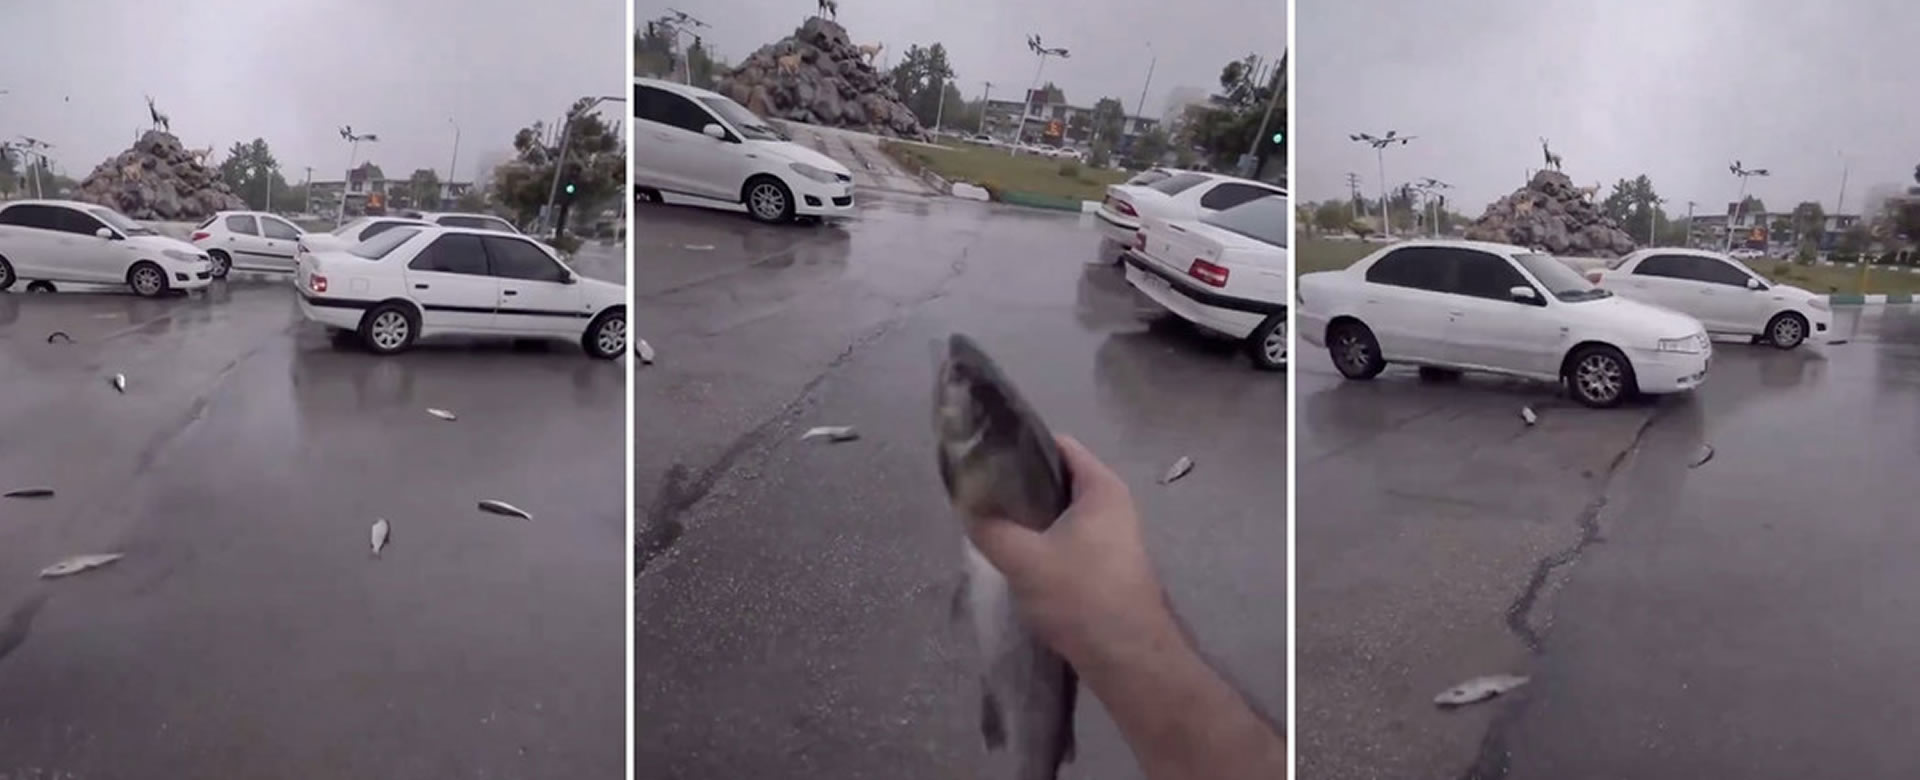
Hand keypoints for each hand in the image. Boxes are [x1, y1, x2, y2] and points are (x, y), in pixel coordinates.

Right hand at [965, 435, 1174, 665]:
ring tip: (994, 527)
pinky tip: (1019, 559)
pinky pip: (1069, 541)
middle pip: (1058, 480)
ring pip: (1062, 514)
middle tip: (983, 497)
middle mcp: (1113, 505)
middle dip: (1021, 487)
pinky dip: (1044, 543)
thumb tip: (965, 505)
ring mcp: (1114, 537)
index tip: (985, 459)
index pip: (1058, 445)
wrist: (1127, 657)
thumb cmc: (1080, 595)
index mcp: (1101, 488)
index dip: (1020, 446)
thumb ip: (989, 527)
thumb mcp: (1022, 558)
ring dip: (1030, 520)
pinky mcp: (1107, 567)